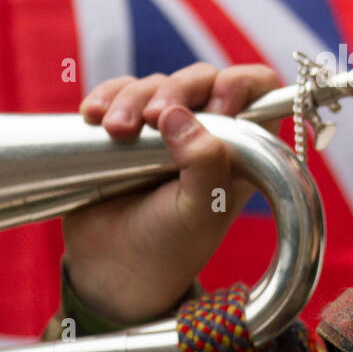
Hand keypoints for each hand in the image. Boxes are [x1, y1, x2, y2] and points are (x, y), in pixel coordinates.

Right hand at [62, 61, 283, 325]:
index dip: (243, 84)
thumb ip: (204, 164)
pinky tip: (93, 117)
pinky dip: (105, 98)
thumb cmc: (170, 246)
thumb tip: (177, 115)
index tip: (217, 106)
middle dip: (176, 90)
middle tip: (152, 119)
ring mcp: (164, 128)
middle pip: (202, 78)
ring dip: (132, 99)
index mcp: (241, 148)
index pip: (259, 89)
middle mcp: (207, 132)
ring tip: (114, 131)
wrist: (113, 272)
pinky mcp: (125, 127)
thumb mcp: (200, 212)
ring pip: (156, 84)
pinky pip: (118, 92)